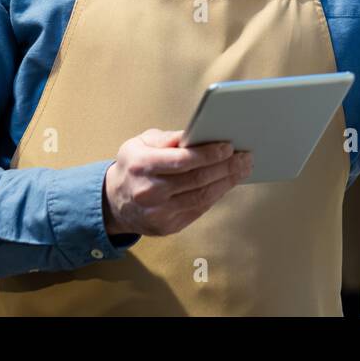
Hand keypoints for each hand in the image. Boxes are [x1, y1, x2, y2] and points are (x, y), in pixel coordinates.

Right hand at [102, 128, 252, 237]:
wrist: (114, 201)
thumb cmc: (133, 165)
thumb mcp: (141, 143)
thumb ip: (169, 139)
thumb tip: (198, 133)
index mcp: (141, 165)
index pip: (182, 160)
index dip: (209, 154)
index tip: (229, 147)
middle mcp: (149, 191)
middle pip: (197, 179)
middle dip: (226, 167)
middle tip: (246, 157)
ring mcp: (158, 213)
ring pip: (201, 197)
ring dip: (227, 182)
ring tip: (243, 169)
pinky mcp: (167, 226)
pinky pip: (198, 209)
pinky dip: (216, 195)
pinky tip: (227, 183)